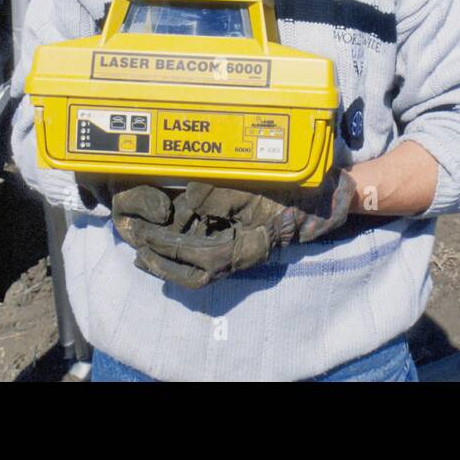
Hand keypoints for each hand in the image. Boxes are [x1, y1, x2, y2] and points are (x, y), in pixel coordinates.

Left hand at [110, 169, 356, 288]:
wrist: (321, 198)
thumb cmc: (288, 187)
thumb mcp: (249, 183)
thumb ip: (213, 195)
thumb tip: (179, 206)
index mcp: (249, 245)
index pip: (201, 255)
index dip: (170, 247)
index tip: (146, 235)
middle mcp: (245, 258)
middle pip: (197, 276)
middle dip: (164, 265)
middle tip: (137, 249)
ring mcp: (244, 257)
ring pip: (201, 274)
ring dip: (171, 265)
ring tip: (144, 251)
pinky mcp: (242, 250)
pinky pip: (208, 261)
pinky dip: (185, 256)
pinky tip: (169, 242)